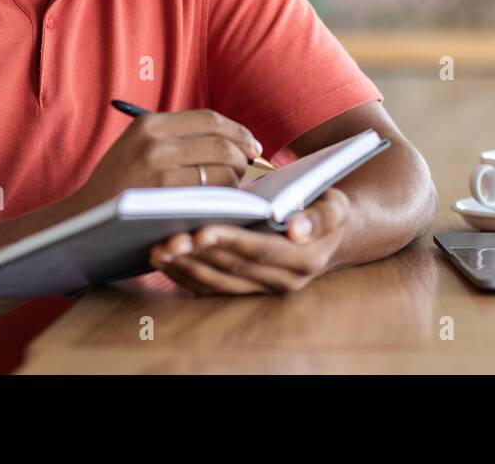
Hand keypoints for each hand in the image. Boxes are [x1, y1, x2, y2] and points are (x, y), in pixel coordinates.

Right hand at [77, 109, 262, 208]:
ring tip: (233, 188)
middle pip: (222, 142)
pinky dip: (226, 198)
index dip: (239, 132)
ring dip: (237, 180)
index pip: (210, 119)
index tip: (252, 145)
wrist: (83, 221)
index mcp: (150, 124)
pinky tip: (222, 204)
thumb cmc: (118, 188)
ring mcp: (160, 168)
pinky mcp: (166, 197)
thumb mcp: (138, 148)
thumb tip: (230, 139)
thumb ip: (174, 139)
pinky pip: (214, 193)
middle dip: (244, 157)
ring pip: (223, 168)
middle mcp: (155, 140)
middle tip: (249, 169)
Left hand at [148, 187, 351, 293]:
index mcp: (306, 260)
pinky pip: (211, 288)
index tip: (202, 231)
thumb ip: (322, 216)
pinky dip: (185, 275)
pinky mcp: (244, 290)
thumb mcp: (335, 205)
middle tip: (168, 239)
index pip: (262, 251)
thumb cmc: (323, 207)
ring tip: (159, 249)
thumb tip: (297, 230)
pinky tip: (164, 260)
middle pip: (234, 269)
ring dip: (186, 268)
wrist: (323, 230)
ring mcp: (263, 289)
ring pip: (218, 282)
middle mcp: (285, 282)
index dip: (230, 242)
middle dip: (199, 255)